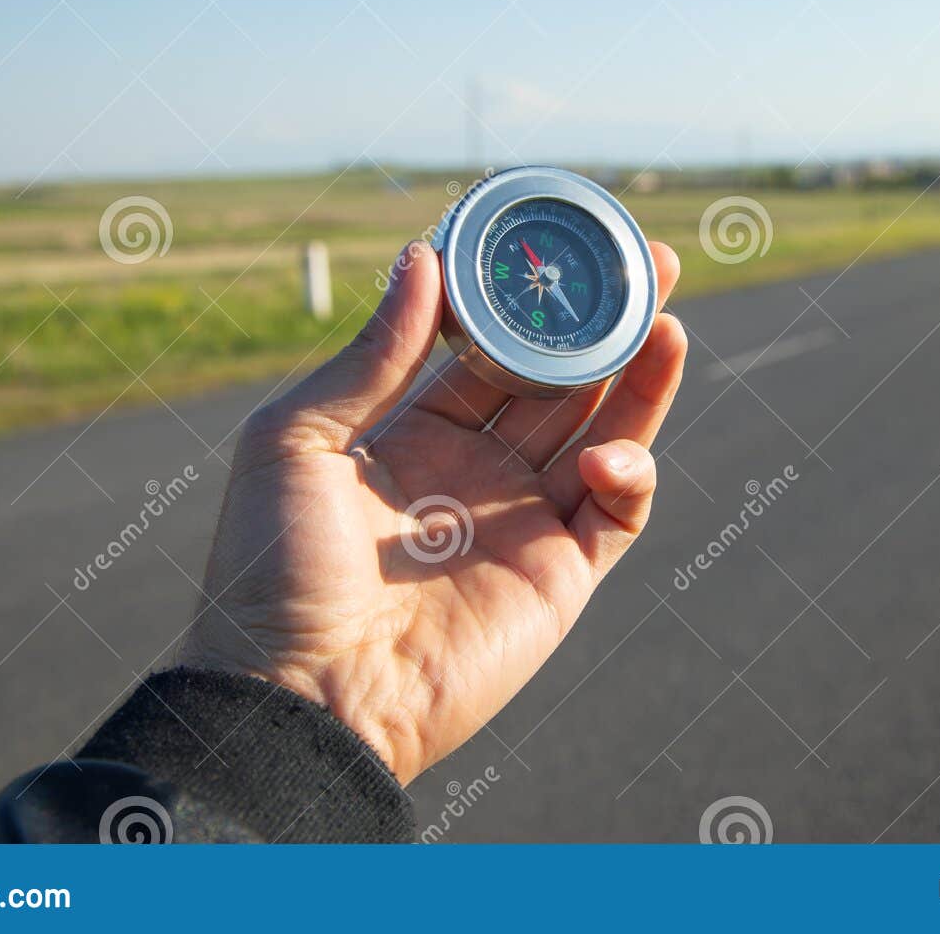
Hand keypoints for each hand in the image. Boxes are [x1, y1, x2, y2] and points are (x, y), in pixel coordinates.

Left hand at [180, 238, 685, 783]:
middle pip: (558, 381)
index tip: (555, 244)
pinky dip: (628, 473)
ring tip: (666, 320)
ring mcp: (522, 521)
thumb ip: (373, 355)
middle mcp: (474, 470)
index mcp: (410, 433)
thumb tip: (424, 257)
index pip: (487, 349)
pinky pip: (617, 511)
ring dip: (639, 379)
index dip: (525, 299)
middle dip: (602, 323)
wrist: (302, 695)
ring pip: (601, 432)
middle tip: (648, 261)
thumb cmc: (272, 568)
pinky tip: (610, 450)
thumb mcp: (295, 439)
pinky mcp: (560, 574)